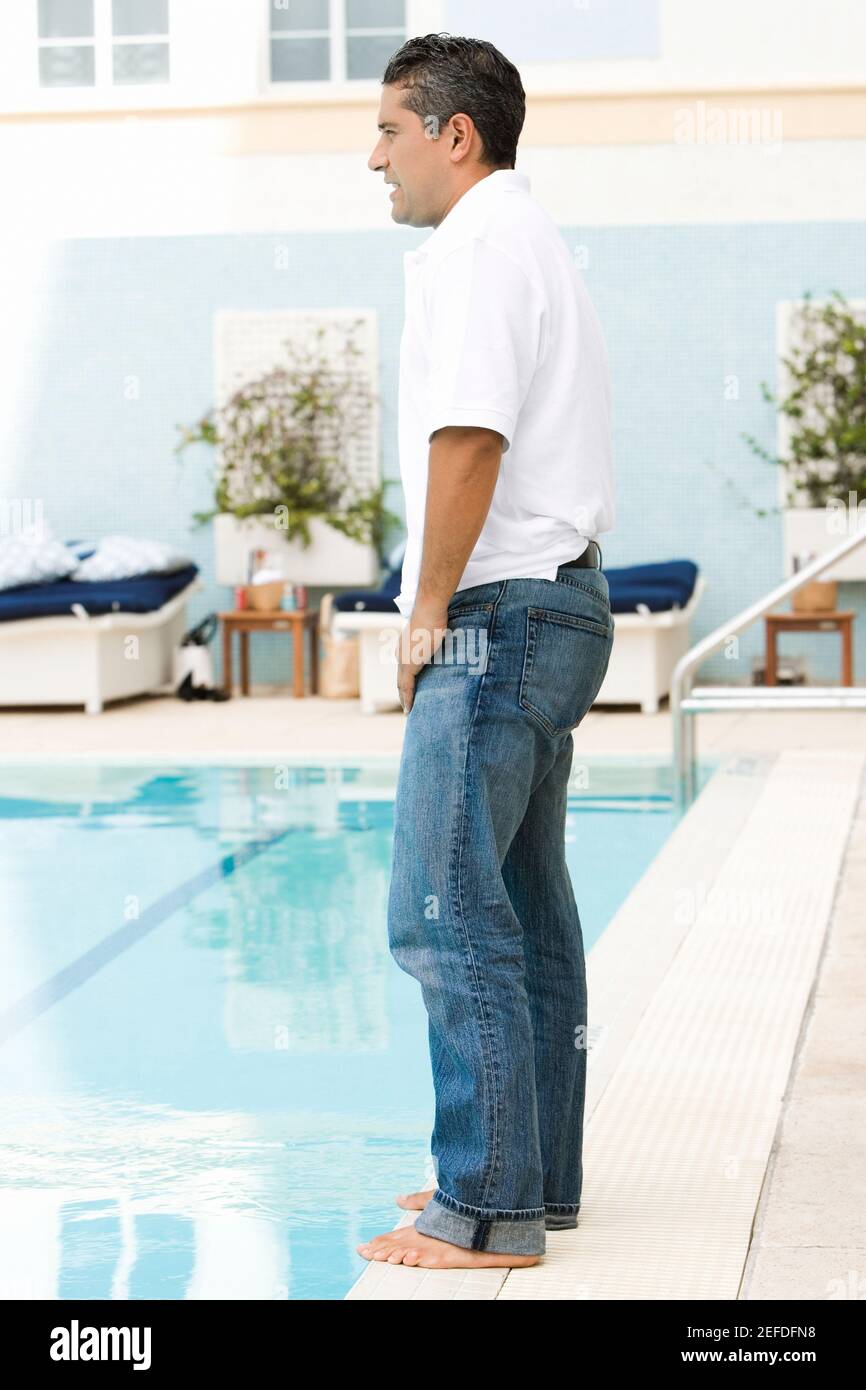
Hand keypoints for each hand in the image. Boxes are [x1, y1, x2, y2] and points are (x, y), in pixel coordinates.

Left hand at [397, 598, 449, 712]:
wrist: (430, 610)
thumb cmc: (436, 614)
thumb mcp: (436, 628)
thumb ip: (438, 637)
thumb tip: (448, 638)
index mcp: (406, 646)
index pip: (405, 668)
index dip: (407, 680)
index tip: (411, 690)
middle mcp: (401, 654)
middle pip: (401, 678)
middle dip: (404, 692)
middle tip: (408, 705)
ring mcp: (404, 660)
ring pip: (402, 685)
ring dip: (405, 699)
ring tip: (409, 711)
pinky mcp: (408, 666)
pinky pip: (406, 687)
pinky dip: (407, 699)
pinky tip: (408, 710)